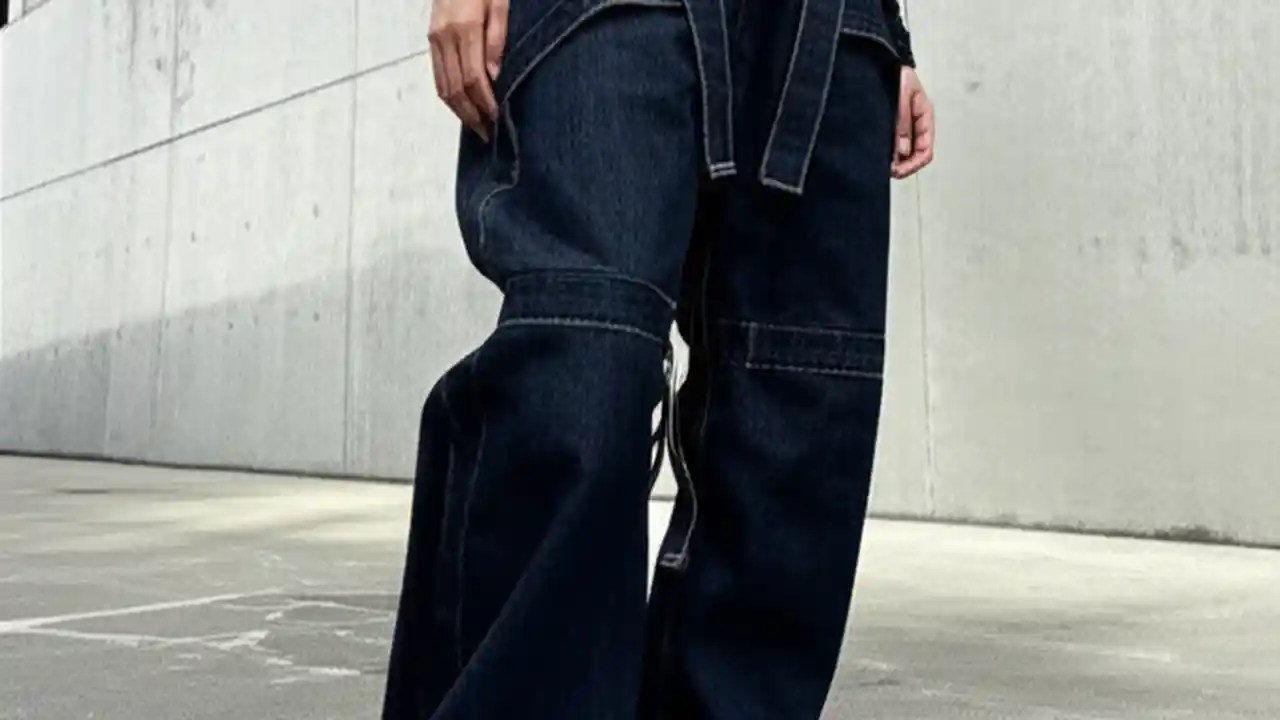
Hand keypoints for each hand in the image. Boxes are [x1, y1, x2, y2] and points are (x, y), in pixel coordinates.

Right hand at [429, 0, 508, 141]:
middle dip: (471, 114)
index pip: (473, 77)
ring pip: (443, 85)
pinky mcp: (430, 39)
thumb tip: (494, 76)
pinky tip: (462, 107)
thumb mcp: (499, 3)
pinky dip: (449, 96)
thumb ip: (497, 38)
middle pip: (455, 87)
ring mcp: (434, 39)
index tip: (496, 118)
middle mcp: (445, 37)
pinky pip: (438, 75)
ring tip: (475, 126)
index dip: (484, 102)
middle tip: (486, 133)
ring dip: (459, 111)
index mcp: (465, 28)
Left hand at [891, 67, 933, 178]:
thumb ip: (901, 121)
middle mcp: (916, 123)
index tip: (898, 171)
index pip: (926, 150)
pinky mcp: (891, 125)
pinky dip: (888, 153)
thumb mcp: (901, 95)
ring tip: (881, 166)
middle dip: (903, 166)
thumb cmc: (895, 72)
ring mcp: (904, 125)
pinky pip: (893, 145)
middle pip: (915, 155)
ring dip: (895, 161)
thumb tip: (902, 150)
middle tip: (887, 172)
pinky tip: (878, 156)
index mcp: (925, 115)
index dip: (913, 164)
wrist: (881, 61)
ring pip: (904, 152)